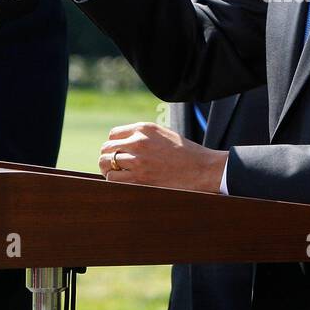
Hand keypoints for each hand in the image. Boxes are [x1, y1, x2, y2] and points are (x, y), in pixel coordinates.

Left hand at [98, 122, 227, 193]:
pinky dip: (114, 180)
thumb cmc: (186, 152)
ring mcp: (138, 160)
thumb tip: (122, 144)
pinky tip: (123, 181)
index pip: (113, 134)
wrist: (203, 168)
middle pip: (106, 148)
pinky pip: (113, 179)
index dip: (114, 144)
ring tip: (115, 174)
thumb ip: (143, 135)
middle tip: (114, 165)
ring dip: (108, 169)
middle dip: (108, 157)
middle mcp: (138, 142)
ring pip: (106, 163)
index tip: (119, 153)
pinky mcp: (140, 178)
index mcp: (145, 128)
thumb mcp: (163, 134)